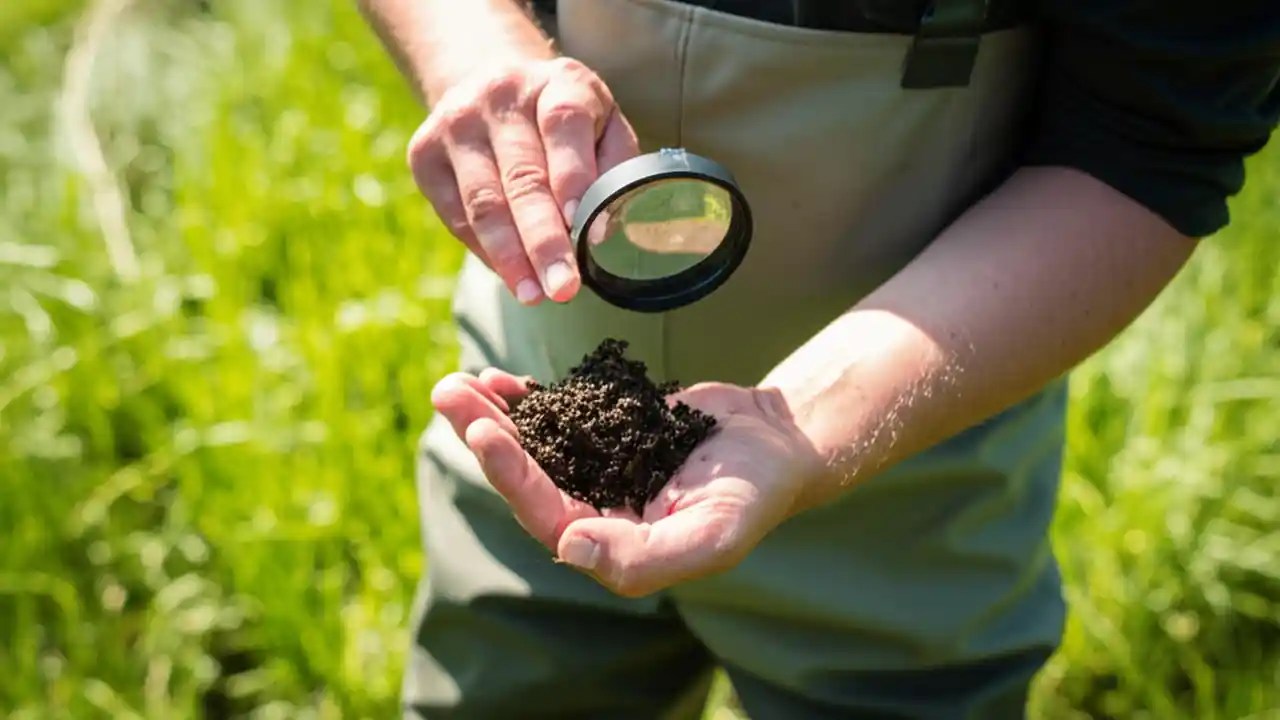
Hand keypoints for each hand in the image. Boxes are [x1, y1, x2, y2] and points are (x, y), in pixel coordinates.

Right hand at [407, 57, 639, 304]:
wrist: (491, 84)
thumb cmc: (565, 121)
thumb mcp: (604, 125)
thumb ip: (613, 171)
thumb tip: (604, 233)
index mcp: (559, 82)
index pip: (565, 125)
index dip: (572, 175)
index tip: (579, 222)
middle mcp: (501, 95)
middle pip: (522, 176)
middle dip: (543, 240)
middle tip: (563, 288)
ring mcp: (456, 122)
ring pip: (484, 202)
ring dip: (510, 257)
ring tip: (534, 296)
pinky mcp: (424, 153)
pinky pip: (456, 216)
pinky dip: (486, 252)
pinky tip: (511, 276)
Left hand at [430, 368, 825, 597]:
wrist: (779, 440)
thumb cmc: (755, 492)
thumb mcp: (714, 532)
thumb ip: (645, 556)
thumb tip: (570, 549)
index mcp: (614, 550)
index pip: (549, 516)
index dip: (513, 476)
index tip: (483, 433)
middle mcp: (596, 514)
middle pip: (526, 479)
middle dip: (485, 436)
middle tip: (449, 392)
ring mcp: (597, 473)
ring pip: (531, 448)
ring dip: (491, 417)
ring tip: (456, 382)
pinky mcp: (603, 436)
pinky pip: (554, 420)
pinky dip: (523, 401)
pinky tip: (496, 380)